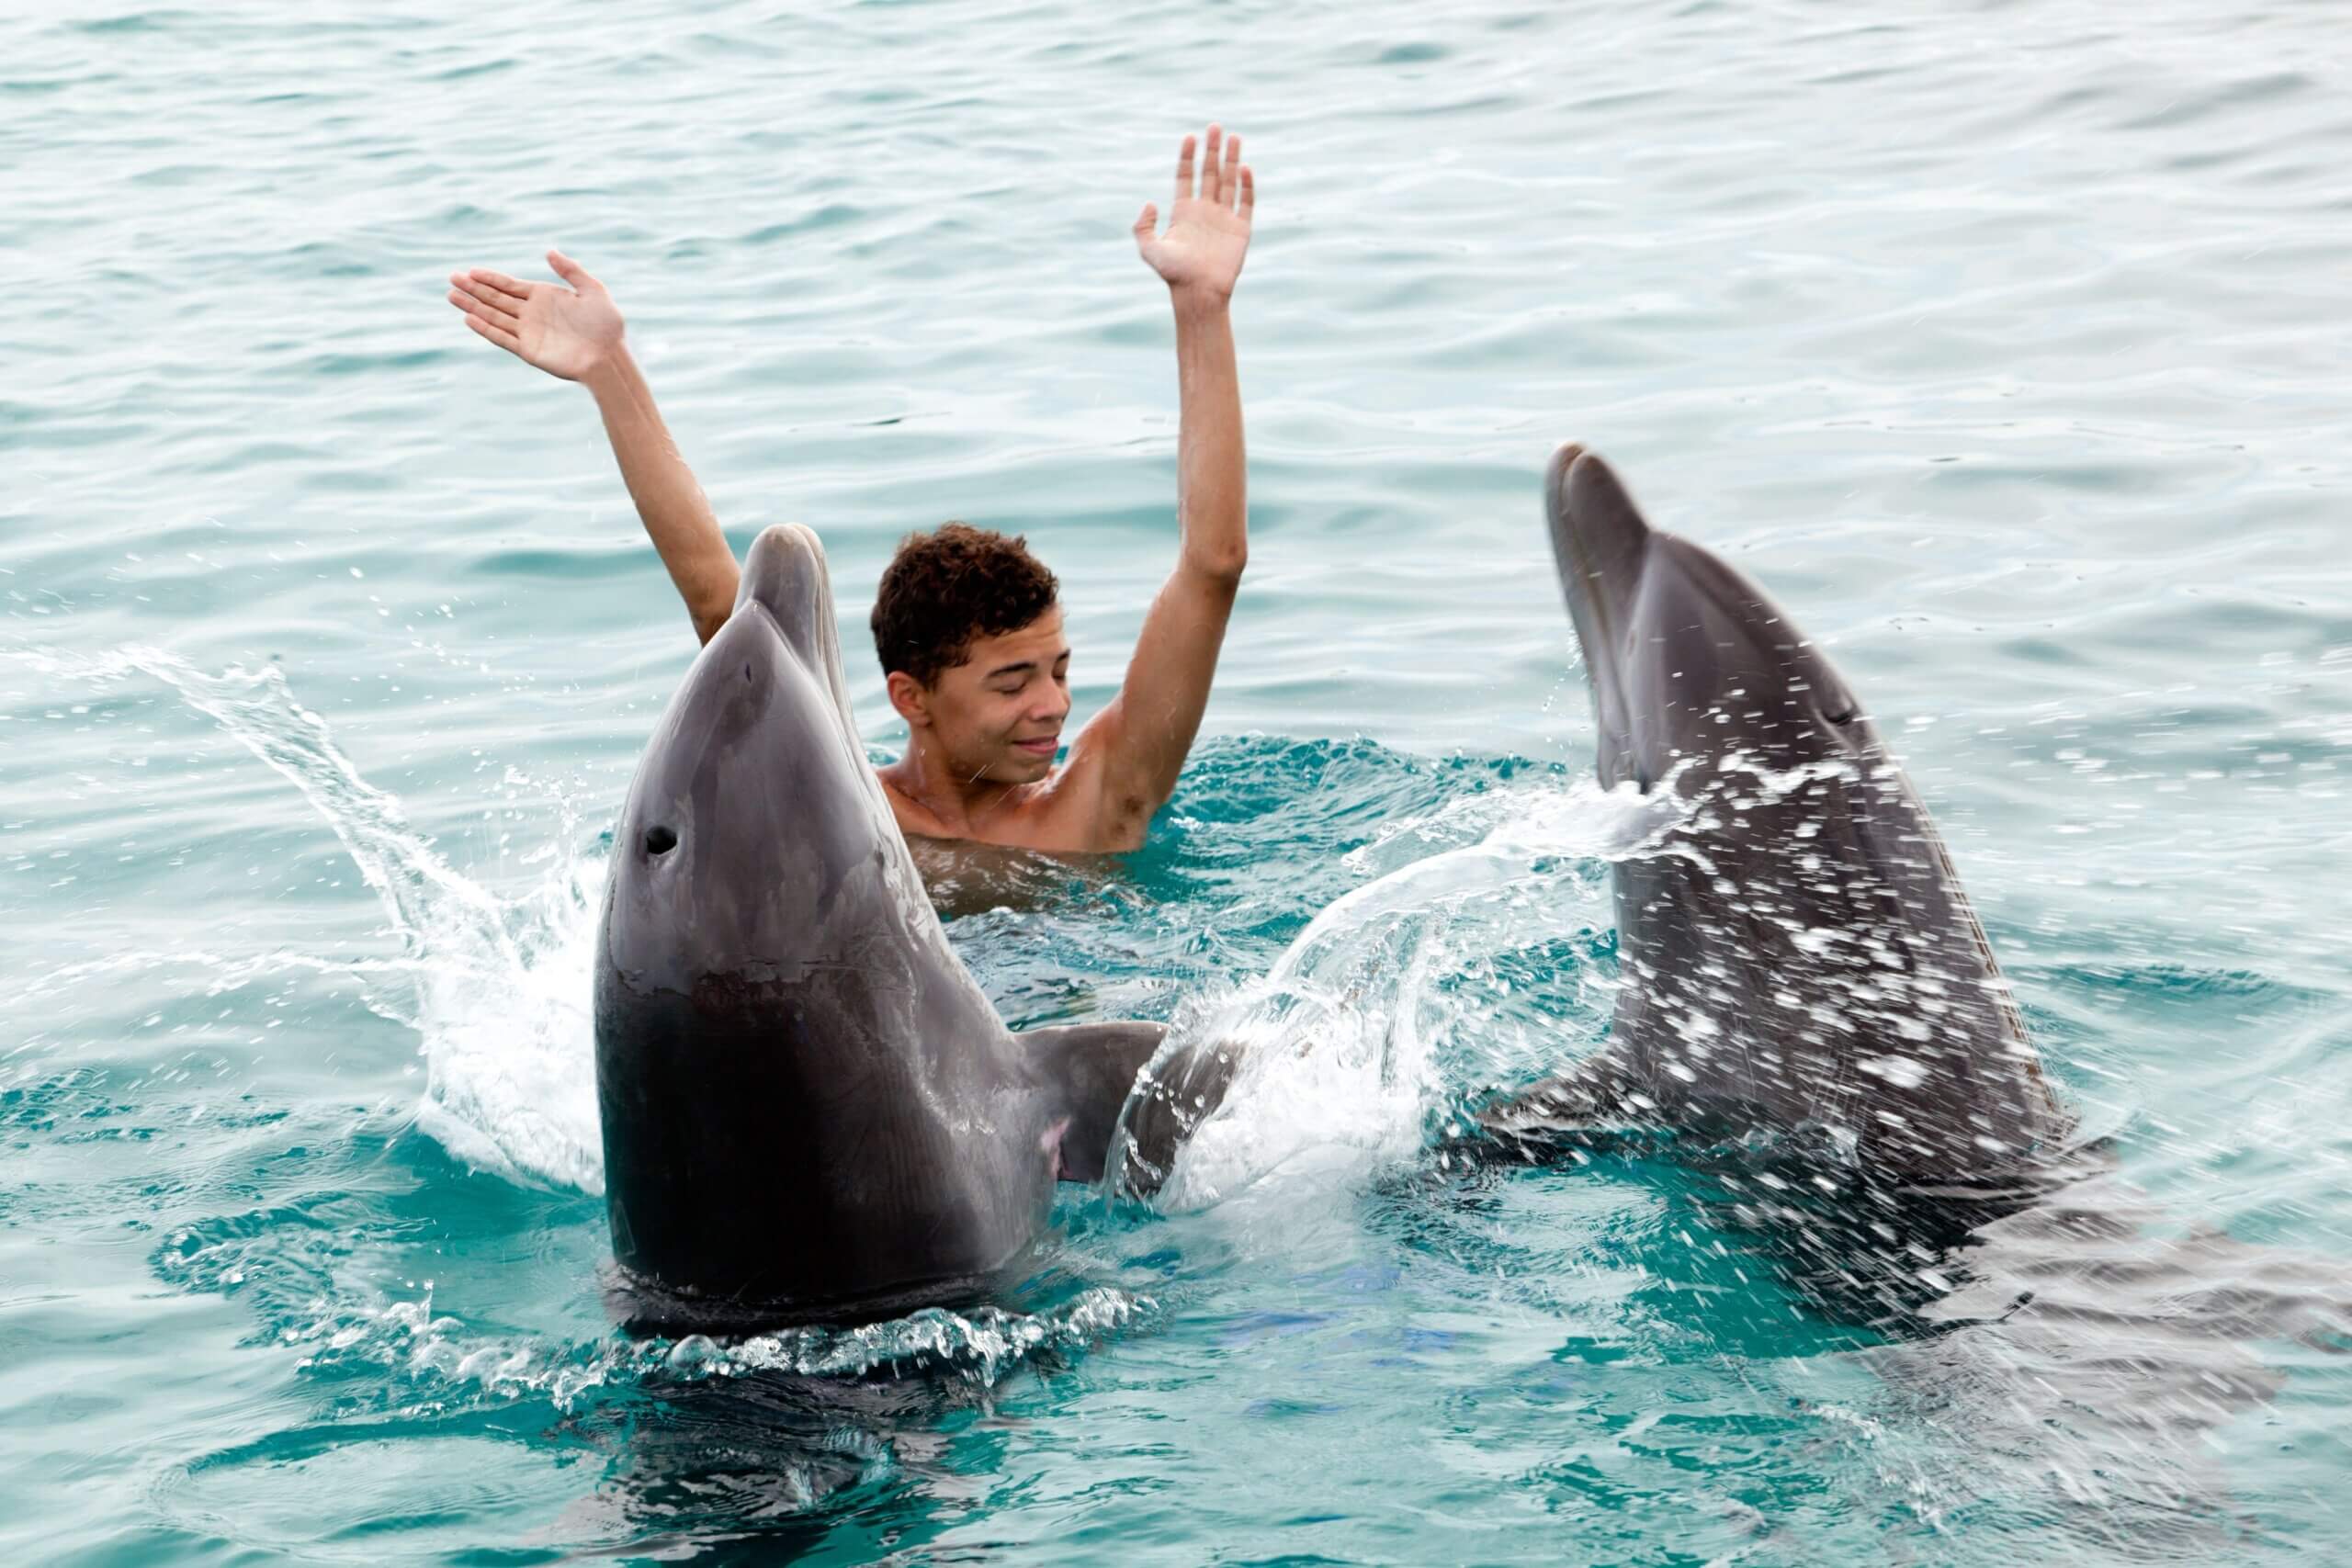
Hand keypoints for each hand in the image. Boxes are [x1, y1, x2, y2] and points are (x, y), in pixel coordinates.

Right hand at [445, 250, 624, 382]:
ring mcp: (529, 332)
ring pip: (494, 316)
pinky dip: (486, 329)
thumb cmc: (606, 325)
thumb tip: (549, 251)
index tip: (469, 271)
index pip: (509, 285)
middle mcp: (532, 313)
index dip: (489, 278)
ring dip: (473, 307)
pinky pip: (502, 337)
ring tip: (451, 296)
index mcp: (544, 297)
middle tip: (451, 278)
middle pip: (496, 298)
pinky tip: (469, 319)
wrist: (610, 357)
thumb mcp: (592, 290)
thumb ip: (570, 270)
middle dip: (474, 289)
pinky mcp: (529, 350)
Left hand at [1133, 125, 1253, 302]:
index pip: (1186, 177)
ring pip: (1229, 181)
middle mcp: (1204, 211)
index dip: (1188, 157)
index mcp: (1183, 212)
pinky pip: (1246, 202)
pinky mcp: (1241, 230)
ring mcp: (1224, 219)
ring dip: (1231, 159)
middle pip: (1209, 173)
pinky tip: (1244, 167)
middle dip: (1212, 150)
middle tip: (1215, 126)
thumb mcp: (1148, 250)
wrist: (1199, 294)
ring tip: (1233, 136)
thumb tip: (1150, 202)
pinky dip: (1246, 185)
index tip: (1190, 136)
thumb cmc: (1173, 275)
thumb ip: (1142, 226)